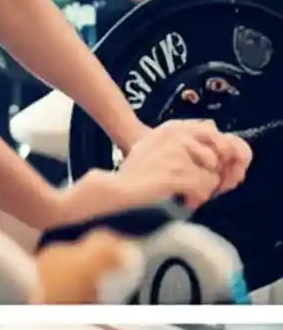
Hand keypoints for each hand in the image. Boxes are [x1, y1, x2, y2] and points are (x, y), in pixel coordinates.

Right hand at [114, 119, 239, 208]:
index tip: (208, 172)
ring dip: (201, 190)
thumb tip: (211, 143)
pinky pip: (204, 189)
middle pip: (216, 156)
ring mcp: (178, 152)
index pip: (212, 134)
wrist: (113, 191)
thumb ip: (178, 144)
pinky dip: (193, 200)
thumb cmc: (131, 177)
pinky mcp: (179, 171)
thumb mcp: (153, 149)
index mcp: (171, 127)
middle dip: (209, 176)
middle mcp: (176, 134)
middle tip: (194, 188)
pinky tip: (179, 202)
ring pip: (212, 176)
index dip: (214, 158)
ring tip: (183, 195)